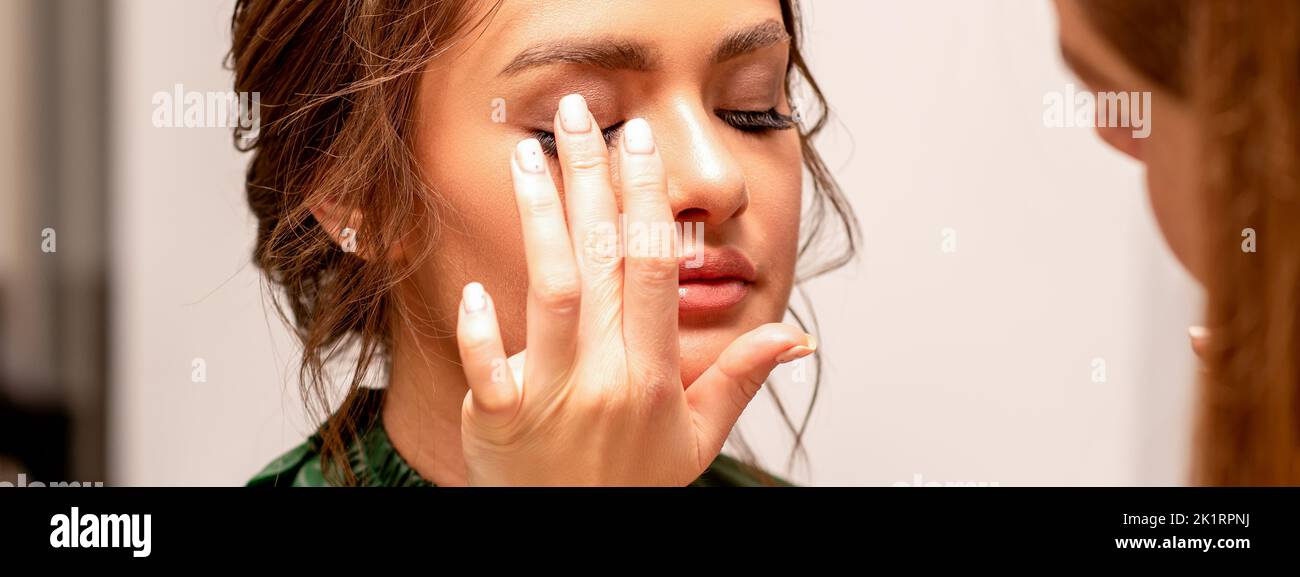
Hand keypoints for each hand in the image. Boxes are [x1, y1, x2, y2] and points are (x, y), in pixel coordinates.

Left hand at [454, 94, 815, 485]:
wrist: (575, 542)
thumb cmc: (629, 487)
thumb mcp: (697, 439)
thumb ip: (742, 378)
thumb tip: (798, 337)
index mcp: (653, 374)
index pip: (656, 269)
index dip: (649, 201)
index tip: (639, 144)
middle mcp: (604, 377)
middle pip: (604, 261)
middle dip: (593, 181)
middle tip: (583, 116)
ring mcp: (549, 396)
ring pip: (550, 293)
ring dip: (540, 222)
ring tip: (529, 158)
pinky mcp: (499, 419)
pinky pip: (486, 367)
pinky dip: (478, 329)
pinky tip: (473, 287)